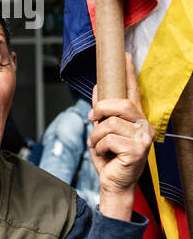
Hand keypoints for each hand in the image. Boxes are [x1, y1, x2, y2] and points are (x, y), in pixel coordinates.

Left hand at [88, 53, 152, 200]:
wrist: (113, 183)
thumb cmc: (110, 158)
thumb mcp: (102, 132)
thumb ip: (102, 112)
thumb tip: (99, 88)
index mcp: (136, 119)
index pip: (133, 92)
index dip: (129, 73)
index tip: (124, 55)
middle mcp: (144, 125)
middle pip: (120, 104)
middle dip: (101, 110)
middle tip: (93, 120)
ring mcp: (144, 137)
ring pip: (109, 124)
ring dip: (95, 137)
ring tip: (99, 146)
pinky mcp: (138, 149)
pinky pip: (108, 139)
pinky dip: (98, 147)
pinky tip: (105, 155)